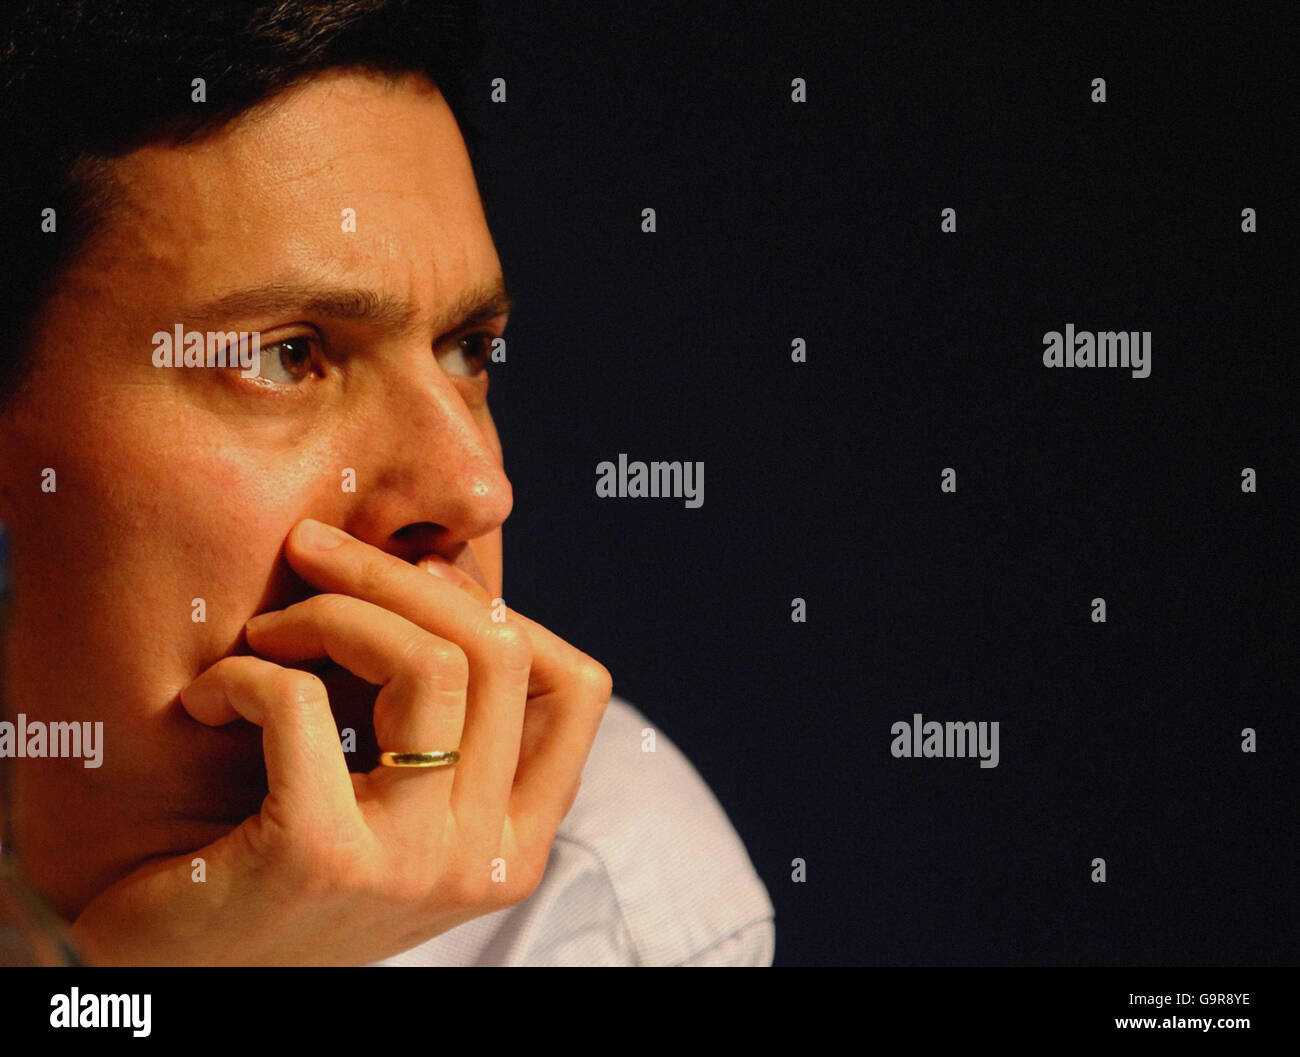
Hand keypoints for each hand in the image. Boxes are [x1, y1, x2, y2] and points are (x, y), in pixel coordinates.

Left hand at [70, 519, 611, 964]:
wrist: (181, 978)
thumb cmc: (284, 868)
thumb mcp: (398, 800)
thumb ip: (445, 718)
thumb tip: (446, 567)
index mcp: (518, 840)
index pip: (578, 688)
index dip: (502, 611)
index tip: (418, 581)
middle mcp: (487, 859)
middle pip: (500, 652)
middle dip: (397, 574)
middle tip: (313, 554)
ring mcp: (413, 866)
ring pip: (429, 664)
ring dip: (331, 613)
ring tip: (266, 631)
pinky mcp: (322, 858)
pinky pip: (301, 703)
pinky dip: (243, 673)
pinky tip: (210, 696)